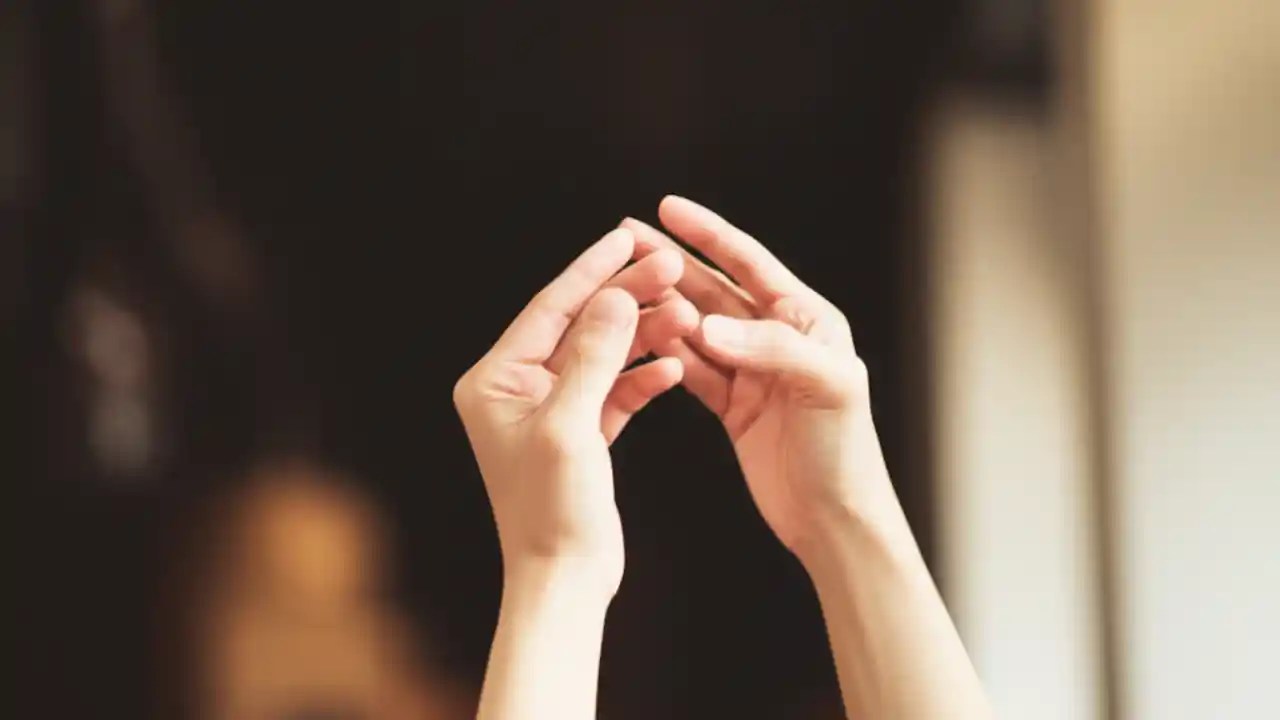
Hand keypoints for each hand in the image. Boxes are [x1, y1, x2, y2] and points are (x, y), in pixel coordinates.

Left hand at [453, 227, 696, 595]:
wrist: (564, 579)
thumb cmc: (551, 512)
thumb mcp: (569, 426)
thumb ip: (593, 357)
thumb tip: (615, 296)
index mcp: (494, 381)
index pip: (549, 308)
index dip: (591, 271)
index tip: (629, 237)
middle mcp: (516, 389)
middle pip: (578, 326)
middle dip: (626, 298)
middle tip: (671, 269)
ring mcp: (549, 410)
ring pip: (602, 355)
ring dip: (642, 335)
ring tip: (684, 315)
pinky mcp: (581, 433)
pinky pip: (615, 390)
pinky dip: (644, 377)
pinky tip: (675, 366)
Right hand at [623, 197, 901, 558]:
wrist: (834, 520)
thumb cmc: (845, 453)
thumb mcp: (825, 387)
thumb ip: (770, 348)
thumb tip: (709, 324)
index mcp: (807, 320)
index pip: (750, 263)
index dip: (708, 233)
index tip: (668, 209)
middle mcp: (778, 338)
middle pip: (714, 289)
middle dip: (671, 262)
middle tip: (627, 238)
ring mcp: (752, 372)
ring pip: (696, 328)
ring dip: (662, 306)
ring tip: (622, 286)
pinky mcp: (732, 406)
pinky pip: (691, 369)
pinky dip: (665, 354)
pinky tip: (639, 338)